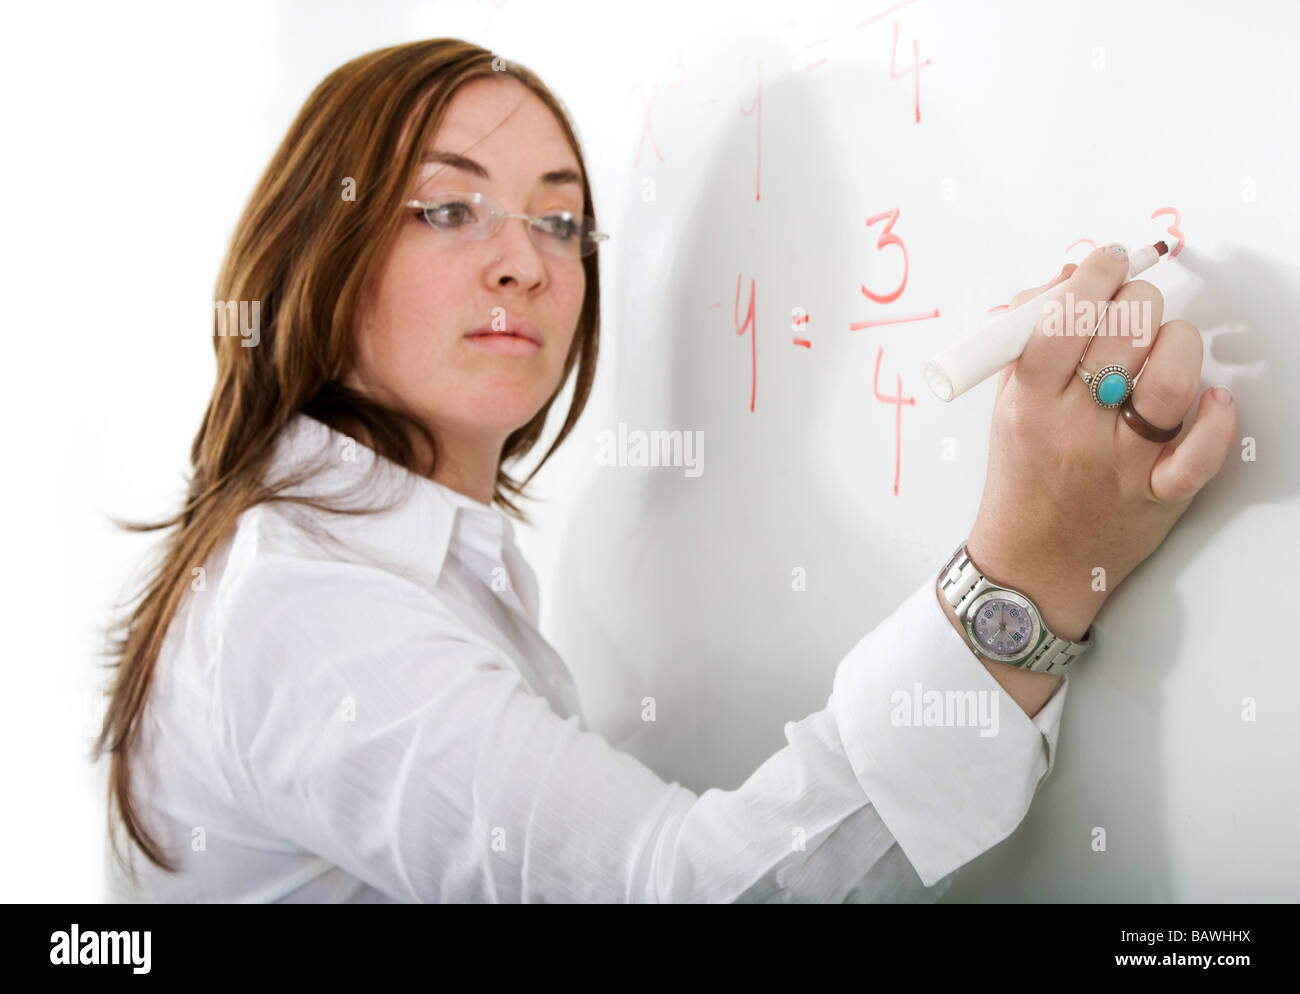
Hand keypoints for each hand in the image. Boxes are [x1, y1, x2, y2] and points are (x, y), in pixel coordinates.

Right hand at [964, 243, 1236, 641]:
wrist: (1030, 565)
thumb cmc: (1021, 478)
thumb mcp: (1005, 406)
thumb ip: (1027, 342)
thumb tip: (1068, 279)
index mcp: (1028, 404)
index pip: (1063, 317)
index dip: (1093, 274)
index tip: (1107, 261)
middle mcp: (1072, 429)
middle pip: (1122, 332)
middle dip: (1136, 301)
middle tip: (1133, 307)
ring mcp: (1120, 463)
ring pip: (1170, 377)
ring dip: (1177, 345)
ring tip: (1164, 347)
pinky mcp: (1160, 494)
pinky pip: (1201, 450)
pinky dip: (1216, 418)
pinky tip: (1212, 401)